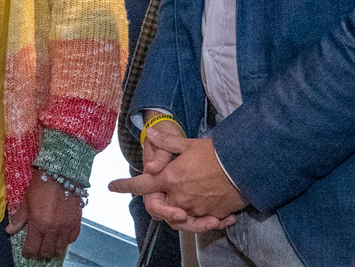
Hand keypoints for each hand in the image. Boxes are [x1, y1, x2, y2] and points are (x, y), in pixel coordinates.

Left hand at [7, 169, 82, 260]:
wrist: (62, 172)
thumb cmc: (42, 183)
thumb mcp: (26, 200)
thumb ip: (19, 218)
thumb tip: (10, 230)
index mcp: (38, 223)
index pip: (32, 247)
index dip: (28, 252)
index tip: (27, 252)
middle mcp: (53, 228)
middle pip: (46, 251)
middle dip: (40, 253)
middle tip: (37, 250)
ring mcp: (66, 227)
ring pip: (60, 248)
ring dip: (53, 248)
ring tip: (49, 245)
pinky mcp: (76, 222)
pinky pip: (72, 239)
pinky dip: (66, 241)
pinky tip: (61, 237)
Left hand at [122, 123, 243, 231]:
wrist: (242, 166)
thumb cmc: (214, 153)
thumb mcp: (187, 144)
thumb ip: (167, 143)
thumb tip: (152, 134)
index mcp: (169, 178)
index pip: (141, 184)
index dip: (125, 185)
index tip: (112, 186)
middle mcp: (179, 196)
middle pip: (161, 207)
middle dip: (161, 203)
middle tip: (167, 197)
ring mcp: (195, 208)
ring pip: (181, 218)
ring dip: (183, 214)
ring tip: (188, 206)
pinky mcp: (212, 214)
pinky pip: (202, 221)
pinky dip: (204, 218)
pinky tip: (211, 210)